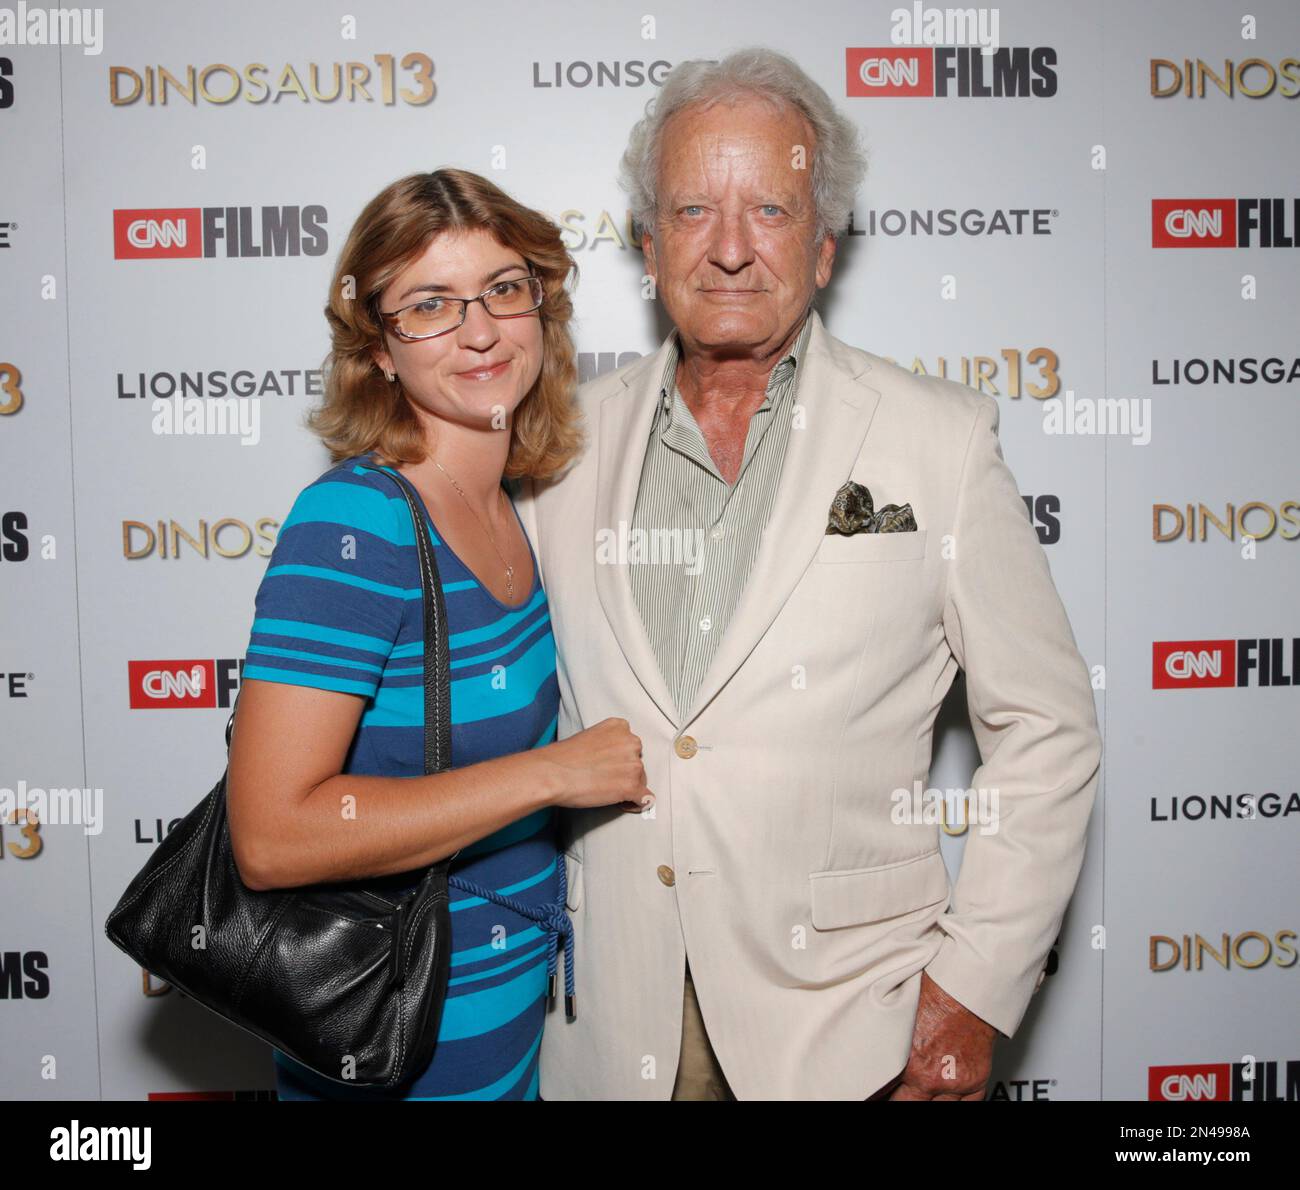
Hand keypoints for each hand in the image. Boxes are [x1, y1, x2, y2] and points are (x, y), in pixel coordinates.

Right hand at [541, 718, 653, 812]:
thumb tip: (614, 762)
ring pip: (641, 780)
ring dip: (628, 787)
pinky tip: (624, 803)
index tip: (611, 766)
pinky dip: (636, 803)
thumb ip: (608, 744)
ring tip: (607, 791)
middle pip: (637, 762)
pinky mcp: (632, 786)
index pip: (631, 745)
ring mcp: (633, 765)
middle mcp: (630, 742)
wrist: (552, 773)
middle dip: (625, 772)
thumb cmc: (563, 758)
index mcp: (619, 727)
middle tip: (605, 780)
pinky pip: (644, 798)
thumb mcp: (589, 737)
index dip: (621, 758)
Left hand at [884, 970, 995, 1099]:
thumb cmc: (933, 995)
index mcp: (906, 1064)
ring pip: (938, 1108)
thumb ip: (891, 1046)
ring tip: (921, 1089)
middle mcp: (929, 1078)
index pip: (885, 1093)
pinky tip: (945, 1097)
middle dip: (904, 1097)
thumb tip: (879, 1059)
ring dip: (928, 1099)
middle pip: (909, 1103)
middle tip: (900, 1090)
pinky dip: (956, 1102)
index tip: (877, 1091)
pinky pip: (967, 1105)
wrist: (965, 989)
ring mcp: (953, 1082)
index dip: (880, 1093)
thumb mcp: (898, 1020)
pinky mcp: (975, 1080)